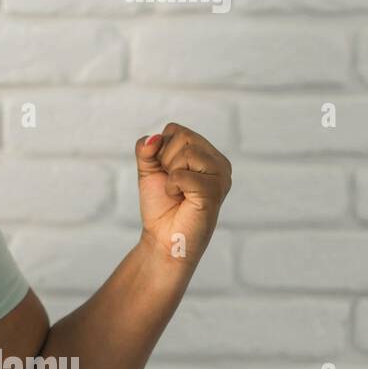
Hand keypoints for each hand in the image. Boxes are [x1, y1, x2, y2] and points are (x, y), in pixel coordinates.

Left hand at [134, 122, 231, 266]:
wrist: (163, 238)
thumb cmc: (161, 205)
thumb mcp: (149, 170)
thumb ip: (147, 149)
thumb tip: (153, 138)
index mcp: (208, 154)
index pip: (176, 130)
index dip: (160, 150)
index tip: (166, 172)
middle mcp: (220, 162)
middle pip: (182, 136)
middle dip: (165, 160)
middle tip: (173, 183)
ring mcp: (221, 176)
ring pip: (186, 152)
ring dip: (170, 173)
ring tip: (178, 191)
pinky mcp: (214, 191)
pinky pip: (181, 174)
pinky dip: (172, 186)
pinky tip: (181, 199)